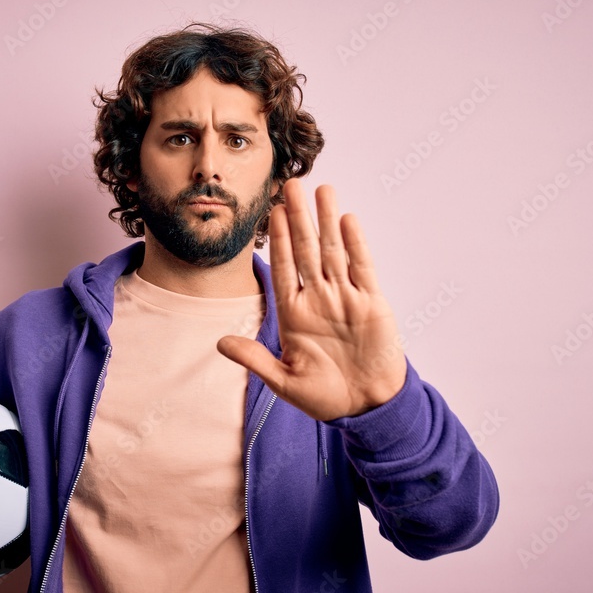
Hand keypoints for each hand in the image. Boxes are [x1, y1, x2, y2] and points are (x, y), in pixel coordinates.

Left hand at [217, 178, 405, 420]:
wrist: (366, 407)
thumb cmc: (326, 397)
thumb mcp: (285, 381)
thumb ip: (255, 359)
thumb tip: (220, 344)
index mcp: (294, 315)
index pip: (284, 268)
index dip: (279, 240)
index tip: (272, 212)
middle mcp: (318, 300)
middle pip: (306, 251)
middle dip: (299, 218)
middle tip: (291, 184)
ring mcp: (345, 298)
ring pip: (333, 251)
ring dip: (326, 221)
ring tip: (321, 189)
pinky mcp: (372, 303)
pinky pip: (362, 268)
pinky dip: (355, 245)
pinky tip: (347, 220)